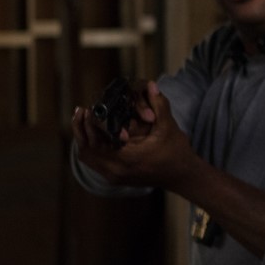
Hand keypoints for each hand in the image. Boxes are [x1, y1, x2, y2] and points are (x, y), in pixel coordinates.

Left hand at [72, 82, 193, 188]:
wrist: (182, 176)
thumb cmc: (177, 151)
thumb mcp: (169, 126)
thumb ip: (159, 104)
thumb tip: (152, 85)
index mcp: (129, 159)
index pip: (96, 142)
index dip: (90, 125)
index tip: (89, 109)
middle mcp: (117, 171)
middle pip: (86, 150)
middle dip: (81, 129)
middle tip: (81, 111)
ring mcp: (114, 177)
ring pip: (86, 158)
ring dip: (83, 138)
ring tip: (83, 120)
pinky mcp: (114, 178)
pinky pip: (93, 163)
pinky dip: (90, 148)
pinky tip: (93, 134)